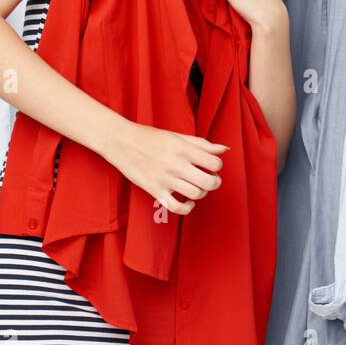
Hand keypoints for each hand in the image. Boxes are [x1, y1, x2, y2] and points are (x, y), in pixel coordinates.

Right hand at [97, 118, 226, 215]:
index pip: (214, 163)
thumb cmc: (149, 137)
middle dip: (214, 182)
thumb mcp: (177, 136)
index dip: (217, 165)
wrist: (121, 141)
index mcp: (183, 149)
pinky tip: (188, 201)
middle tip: (210, 179)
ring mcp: (165, 179)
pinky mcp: (154, 190)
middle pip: (209, 182)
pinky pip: (176, 208)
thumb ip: (201, 143)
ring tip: (196, 186)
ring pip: (196, 194)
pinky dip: (187, 208)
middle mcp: (176, 165)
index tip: (210, 164)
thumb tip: (224, 149)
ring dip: (201, 192)